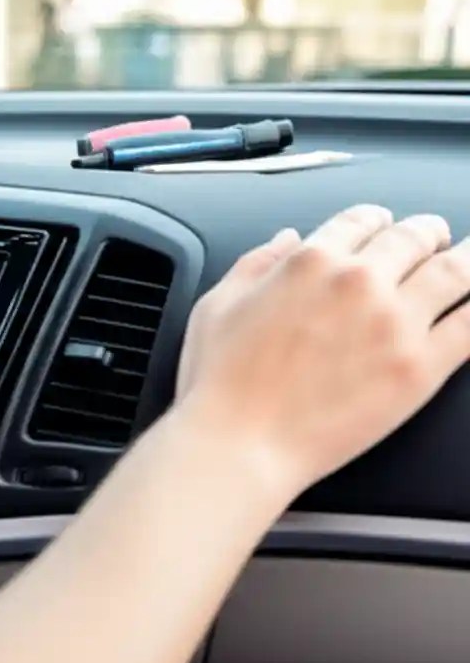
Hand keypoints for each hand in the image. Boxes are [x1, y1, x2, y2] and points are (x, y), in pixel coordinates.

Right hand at [175, 205, 469, 497]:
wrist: (239, 443)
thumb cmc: (219, 382)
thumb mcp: (218, 305)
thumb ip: (256, 263)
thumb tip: (286, 239)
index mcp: (310, 261)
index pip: (362, 219)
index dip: (376, 220)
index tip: (381, 227)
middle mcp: (359, 282)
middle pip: (414, 237)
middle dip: (425, 233)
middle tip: (431, 239)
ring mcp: (395, 323)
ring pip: (457, 270)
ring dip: (466, 259)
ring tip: (467, 261)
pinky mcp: (420, 368)